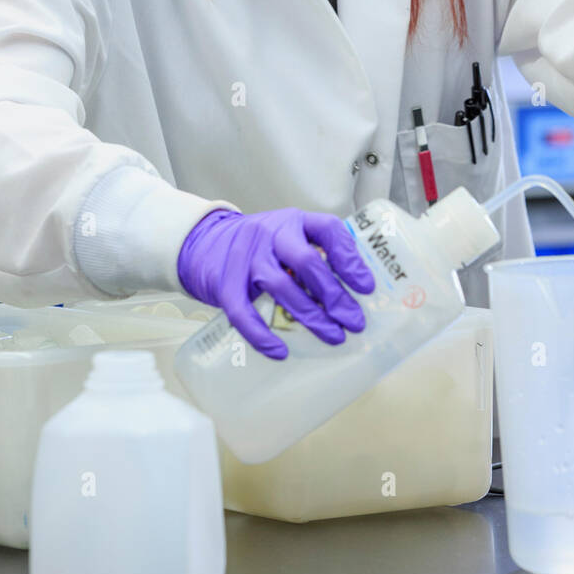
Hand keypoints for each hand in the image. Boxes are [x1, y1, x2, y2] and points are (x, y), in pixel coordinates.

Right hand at [177, 207, 375, 358]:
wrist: (206, 243)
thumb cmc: (262, 245)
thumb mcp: (291, 235)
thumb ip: (318, 252)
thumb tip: (357, 289)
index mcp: (294, 221)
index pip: (327, 230)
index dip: (349, 258)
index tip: (367, 287)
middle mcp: (270, 234)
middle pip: (306, 261)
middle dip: (334, 295)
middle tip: (355, 321)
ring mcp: (246, 258)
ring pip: (281, 286)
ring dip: (310, 316)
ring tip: (334, 336)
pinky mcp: (225, 283)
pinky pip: (243, 313)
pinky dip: (261, 336)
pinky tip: (280, 352)